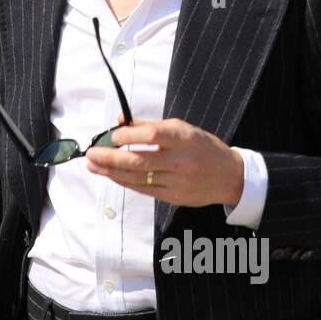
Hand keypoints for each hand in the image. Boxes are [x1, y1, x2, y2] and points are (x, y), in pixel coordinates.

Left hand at [85, 118, 243, 207]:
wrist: (230, 176)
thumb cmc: (202, 147)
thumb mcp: (182, 129)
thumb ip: (150, 126)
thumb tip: (119, 122)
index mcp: (184, 138)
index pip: (152, 136)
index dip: (128, 136)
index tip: (112, 136)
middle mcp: (181, 160)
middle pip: (139, 161)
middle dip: (109, 158)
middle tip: (90, 155)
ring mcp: (178, 181)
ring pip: (138, 178)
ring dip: (111, 172)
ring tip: (93, 166)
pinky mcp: (175, 197)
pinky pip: (144, 189)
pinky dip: (125, 182)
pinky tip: (111, 176)